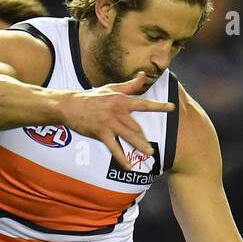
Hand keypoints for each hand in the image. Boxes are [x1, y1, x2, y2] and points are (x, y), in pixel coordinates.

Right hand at [59, 71, 174, 169]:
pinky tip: (129, 166)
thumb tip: (144, 75)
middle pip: (136, 127)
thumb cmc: (93, 97)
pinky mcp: (101, 133)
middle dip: (145, 138)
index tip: (172, 108)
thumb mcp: (112, 88)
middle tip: (152, 149)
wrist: (70, 106)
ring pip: (128, 137)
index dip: (158, 106)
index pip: (143, 103)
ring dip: (139, 146)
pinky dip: (122, 158)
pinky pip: (114, 148)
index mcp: (122, 100)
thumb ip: (130, 85)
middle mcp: (117, 111)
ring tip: (149, 154)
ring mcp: (109, 123)